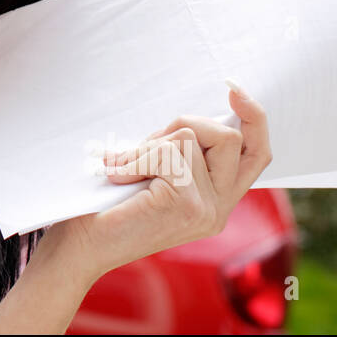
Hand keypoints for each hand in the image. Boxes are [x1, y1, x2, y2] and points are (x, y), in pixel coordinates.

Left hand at [59, 80, 272, 280]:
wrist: (79, 248)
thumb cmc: (105, 208)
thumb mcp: (150, 172)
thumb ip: (175, 153)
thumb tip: (187, 122)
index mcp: (216, 201)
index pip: (257, 154)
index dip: (253, 116)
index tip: (232, 87)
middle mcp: (219, 209)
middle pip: (231, 136)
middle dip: (185, 123)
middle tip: (148, 144)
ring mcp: (207, 209)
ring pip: (193, 137)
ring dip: (152, 143)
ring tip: (125, 166)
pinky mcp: (187, 204)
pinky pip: (167, 152)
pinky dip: (137, 157)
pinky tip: (117, 176)